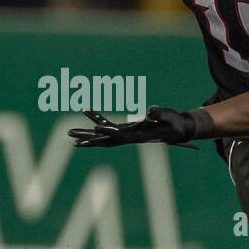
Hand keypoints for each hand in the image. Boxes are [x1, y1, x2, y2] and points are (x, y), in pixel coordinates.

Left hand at [68, 108, 199, 148]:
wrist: (179, 130)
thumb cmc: (175, 123)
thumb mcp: (169, 116)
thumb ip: (160, 114)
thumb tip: (150, 110)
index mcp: (137, 136)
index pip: (118, 135)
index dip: (107, 133)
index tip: (95, 130)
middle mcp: (128, 138)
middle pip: (103, 139)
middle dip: (87, 137)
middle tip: (69, 135)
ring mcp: (126, 134)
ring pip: (102, 135)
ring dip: (87, 134)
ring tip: (70, 134)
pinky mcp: (126, 130)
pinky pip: (108, 127)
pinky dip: (97, 122)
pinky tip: (87, 119)